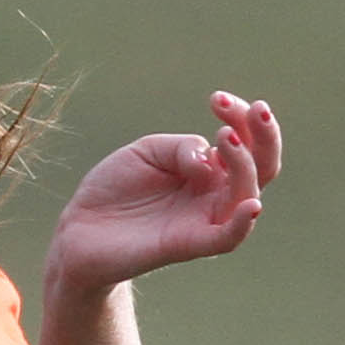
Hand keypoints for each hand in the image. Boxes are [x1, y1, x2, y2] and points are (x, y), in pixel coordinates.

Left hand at [46, 91, 278, 296]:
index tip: (216, 99)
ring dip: (245, 163)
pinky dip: (242, 223)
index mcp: (208, 169)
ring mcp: (203, 219)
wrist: (79, 231)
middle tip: (255, 107)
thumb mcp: (148, 151)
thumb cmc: (116, 189)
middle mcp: (214, 193)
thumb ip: (181, 148)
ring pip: (247, 194)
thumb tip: (209, 161)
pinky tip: (251, 204)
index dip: (239, 115)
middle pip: (262, 166)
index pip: (244, 140)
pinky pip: (227, 239)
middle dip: (265, 134)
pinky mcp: (187, 245)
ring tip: (224, 136)